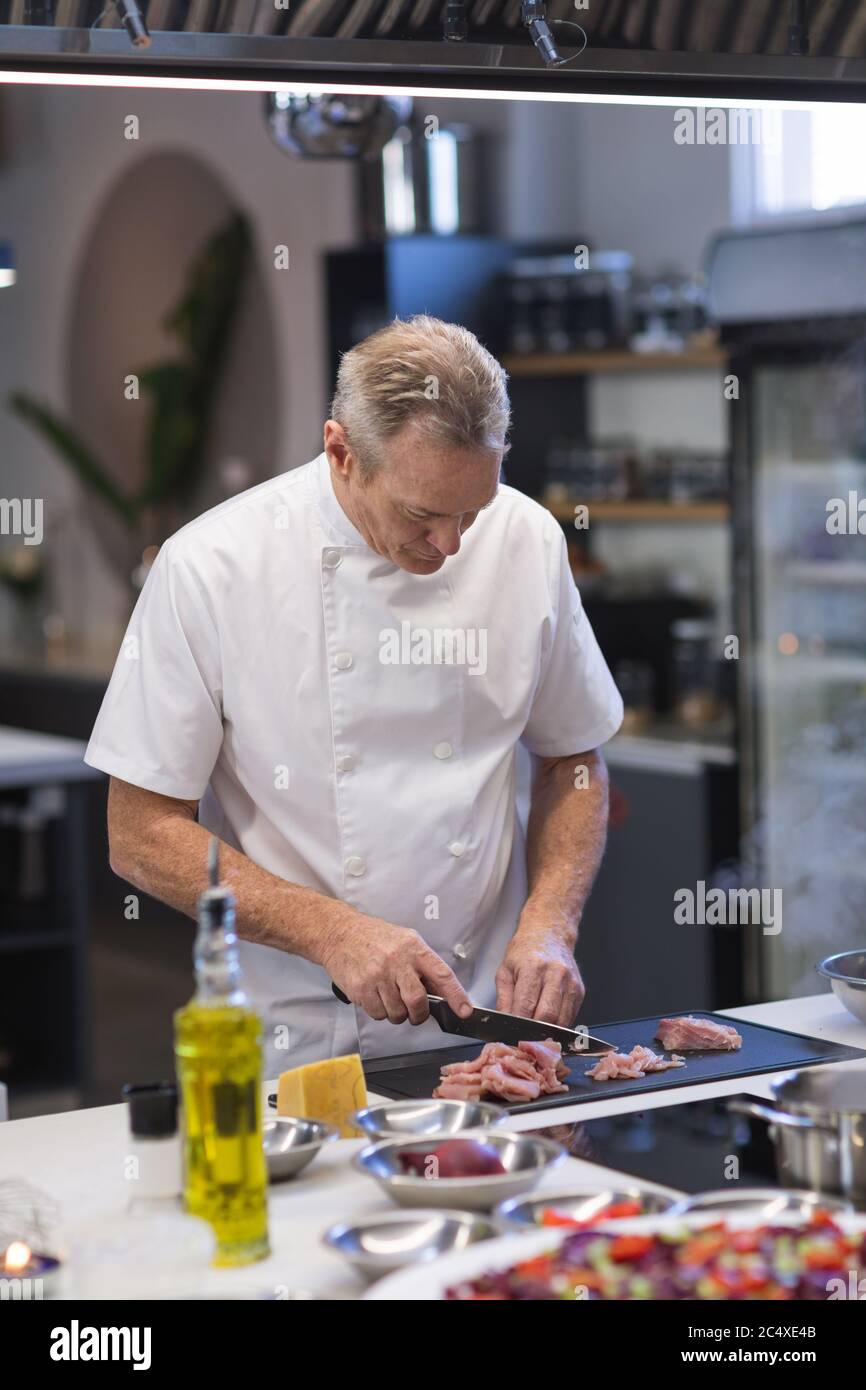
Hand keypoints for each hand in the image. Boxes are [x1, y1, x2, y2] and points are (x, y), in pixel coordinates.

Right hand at [321, 911, 472, 1025]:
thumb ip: (424, 965)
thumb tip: (443, 992)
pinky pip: (378, 1014)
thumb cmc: (375, 938)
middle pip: (417, 1001)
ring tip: (389, 996)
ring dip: (396, 1013)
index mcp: (413, 948)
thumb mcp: (406, 941)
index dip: (456, 995)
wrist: (340, 933)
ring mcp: (377, 976)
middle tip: (415, 1013)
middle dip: (419, 1014)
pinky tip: (375, 995)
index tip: (465, 1010)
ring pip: (397, 1013)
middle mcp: (397, 961)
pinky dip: (379, 1011)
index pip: (442, 974)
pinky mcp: (360, 988)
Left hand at [495, 920, 584, 1026]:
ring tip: (535, 1033)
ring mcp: (571, 983)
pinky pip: (570, 1017)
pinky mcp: (579, 990)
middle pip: (547, 1017)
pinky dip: (558, 1025)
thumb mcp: (505, 971)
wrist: (549, 934)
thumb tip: (504, 1023)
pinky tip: (548, 1022)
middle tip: (523, 1038)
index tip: (512, 1035)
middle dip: (534, 1032)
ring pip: (561, 1021)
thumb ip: (504, 999)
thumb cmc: (524, 952)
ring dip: (548, 1032)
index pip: (526, 1006)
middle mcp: (555, 974)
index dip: (518, 1025)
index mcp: (533, 968)